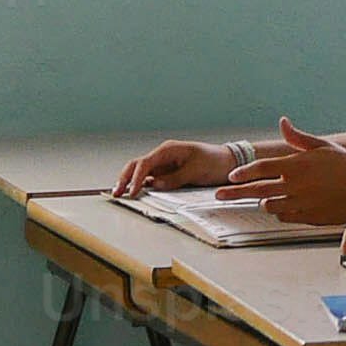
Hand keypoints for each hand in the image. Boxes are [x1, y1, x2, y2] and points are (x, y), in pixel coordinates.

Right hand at [114, 137, 240, 200]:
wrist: (229, 161)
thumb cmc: (215, 161)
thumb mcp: (196, 170)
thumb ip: (174, 178)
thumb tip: (155, 185)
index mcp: (168, 150)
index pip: (145, 163)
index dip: (136, 178)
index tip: (132, 192)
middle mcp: (163, 156)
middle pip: (137, 165)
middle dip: (124, 178)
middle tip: (116, 193)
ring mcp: (165, 165)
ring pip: (141, 172)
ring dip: (130, 182)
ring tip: (120, 194)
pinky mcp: (169, 173)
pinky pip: (151, 179)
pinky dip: (141, 185)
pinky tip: (135, 193)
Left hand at [217, 120, 345, 225]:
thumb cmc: (345, 164)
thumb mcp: (322, 146)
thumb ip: (298, 137)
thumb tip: (283, 122)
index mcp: (297, 165)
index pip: (261, 168)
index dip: (244, 172)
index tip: (232, 176)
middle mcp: (297, 185)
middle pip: (258, 190)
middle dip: (235, 193)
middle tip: (219, 195)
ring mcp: (303, 203)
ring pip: (270, 205)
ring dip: (262, 201)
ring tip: (259, 197)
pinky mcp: (310, 217)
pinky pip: (286, 216)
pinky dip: (279, 211)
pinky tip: (280, 204)